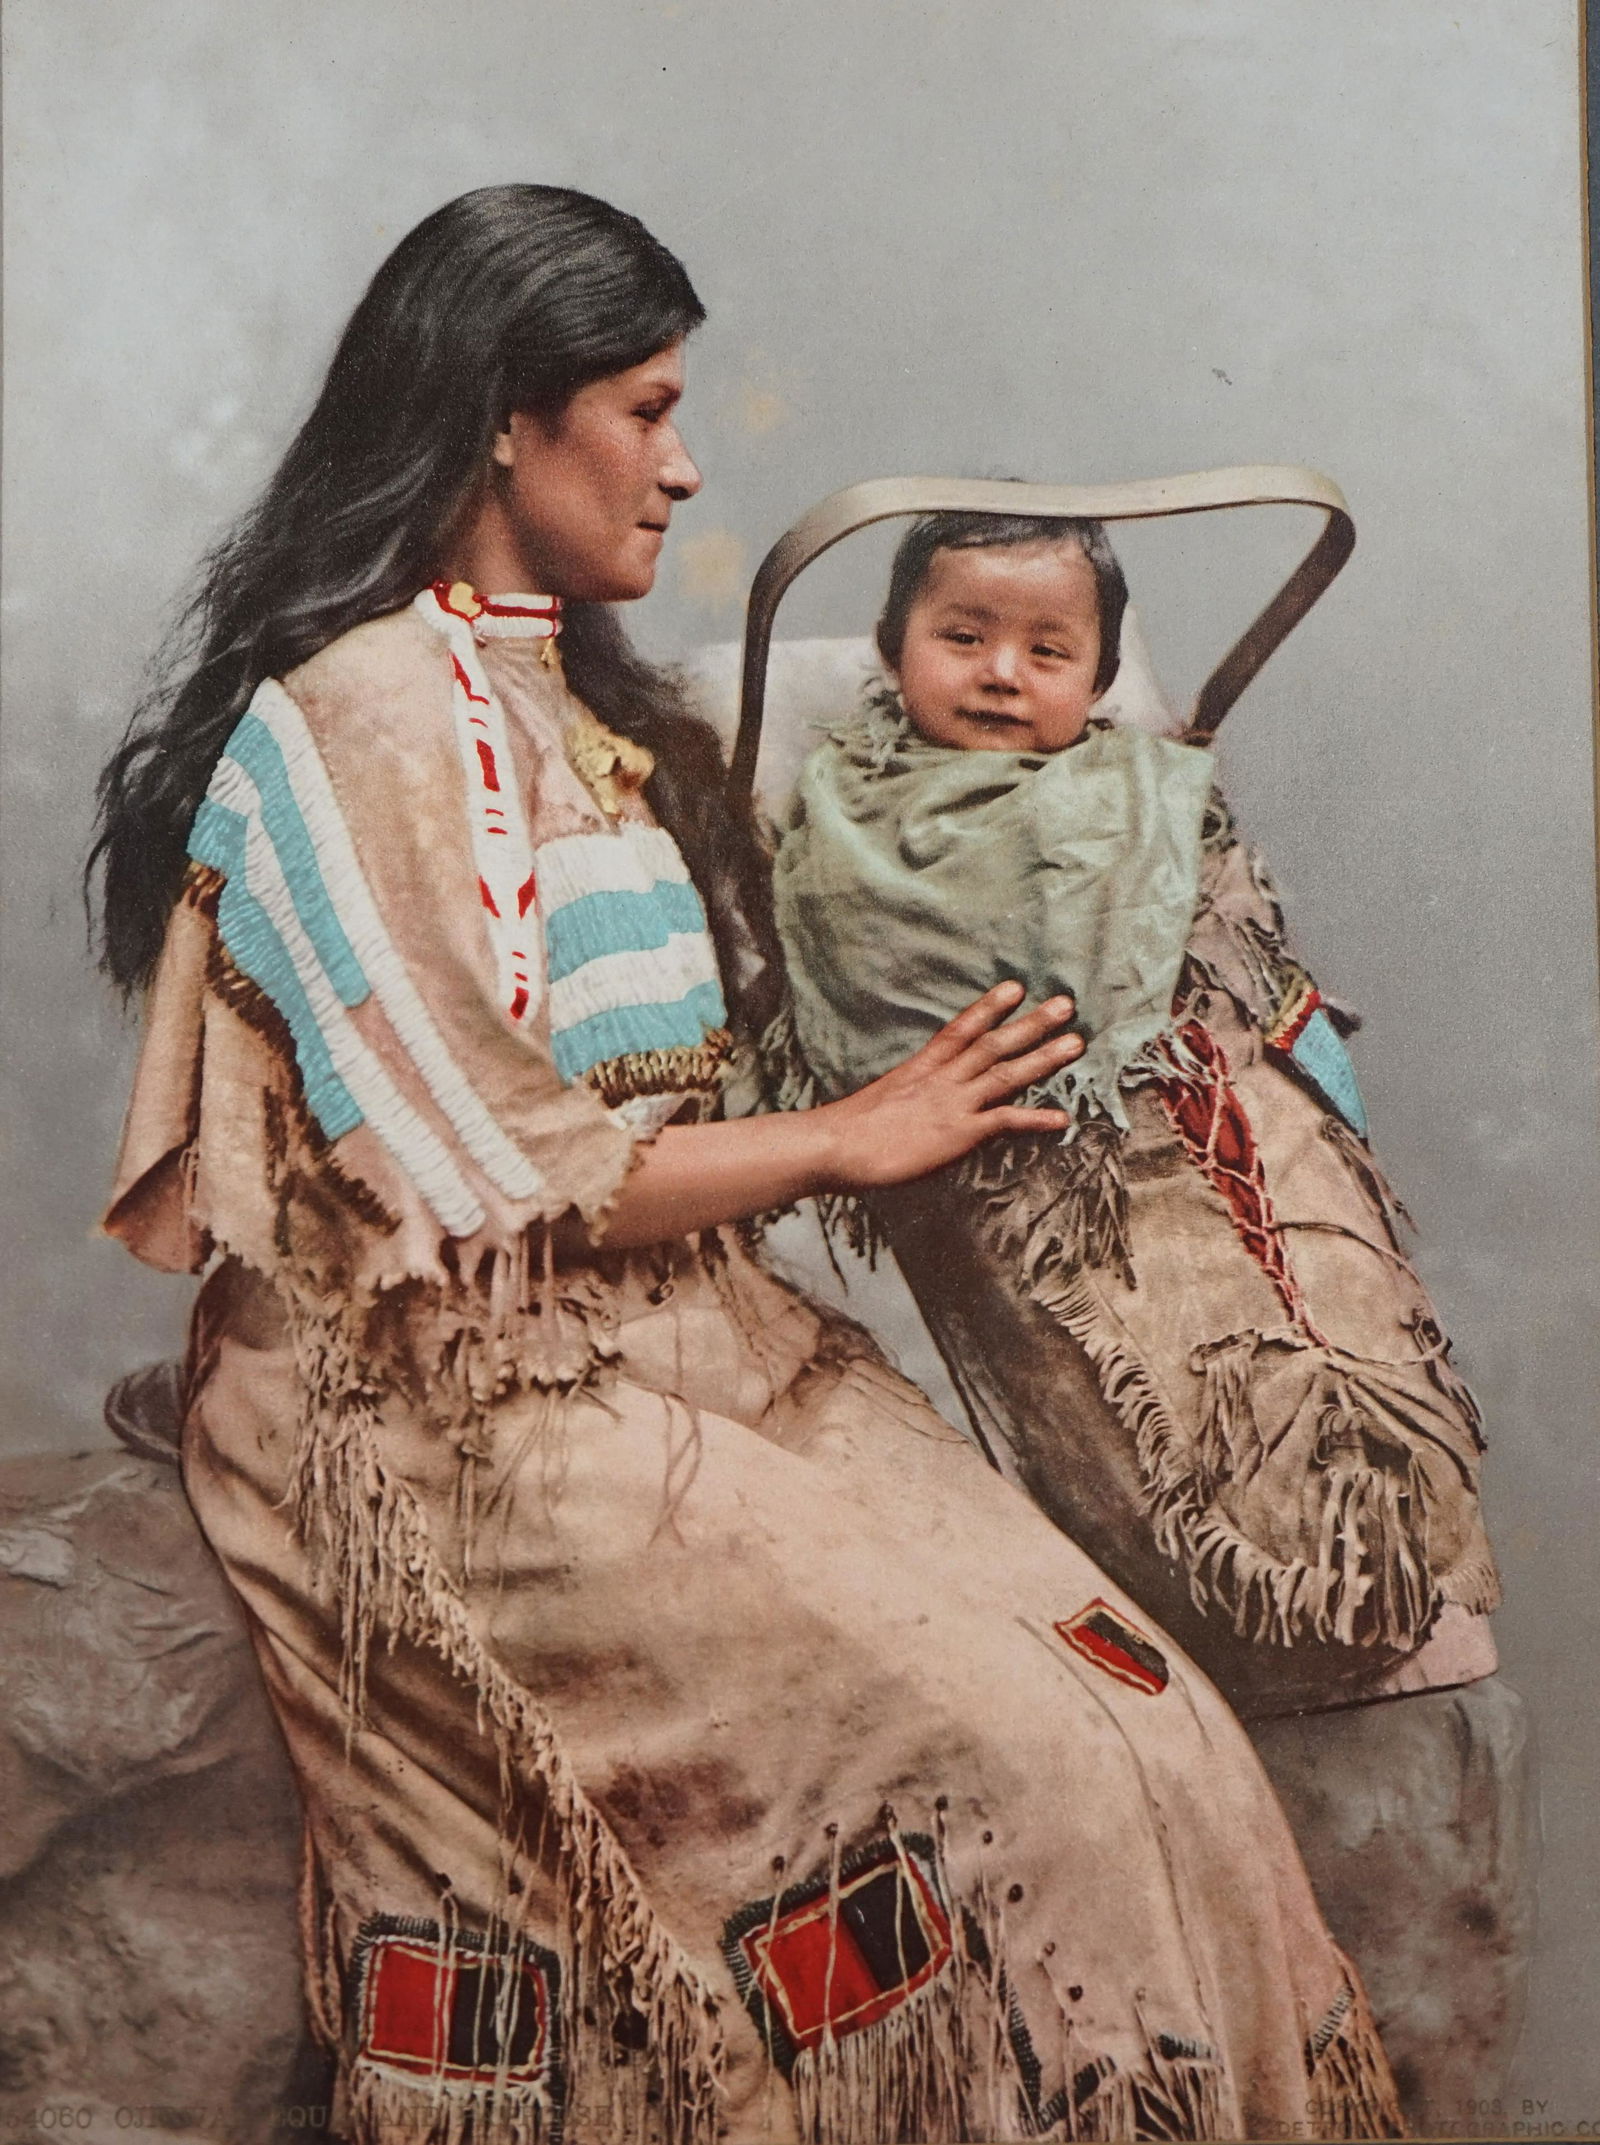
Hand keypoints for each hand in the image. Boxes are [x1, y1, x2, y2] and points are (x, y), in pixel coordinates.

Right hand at [813, 981, 1082, 1192]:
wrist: (835, 1145)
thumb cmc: (846, 1131)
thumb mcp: (878, 1103)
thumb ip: (902, 1100)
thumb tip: (909, 1107)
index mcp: (920, 1068)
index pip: (960, 1028)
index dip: (989, 1007)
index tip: (1014, 988)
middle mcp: (942, 1079)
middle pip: (994, 1043)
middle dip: (1031, 1023)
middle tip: (1065, 1004)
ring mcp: (953, 1103)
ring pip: (1006, 1073)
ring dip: (1043, 1057)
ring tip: (1075, 1044)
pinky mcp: (959, 1133)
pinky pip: (1005, 1122)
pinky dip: (1035, 1119)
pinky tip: (1063, 1118)